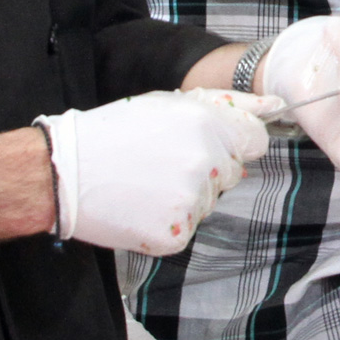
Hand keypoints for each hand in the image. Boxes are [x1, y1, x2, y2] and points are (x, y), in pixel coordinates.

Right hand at [38, 90, 273, 254]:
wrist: (64, 173)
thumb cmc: (113, 133)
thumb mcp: (168, 104)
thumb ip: (227, 106)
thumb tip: (274, 105)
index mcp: (207, 126)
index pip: (255, 141)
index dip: (233, 142)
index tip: (207, 144)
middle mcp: (206, 164)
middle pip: (232, 173)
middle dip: (208, 169)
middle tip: (161, 161)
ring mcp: (193, 202)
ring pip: (210, 202)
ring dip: (187, 195)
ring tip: (145, 182)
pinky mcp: (177, 234)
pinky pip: (189, 227)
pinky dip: (169, 220)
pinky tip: (141, 205)